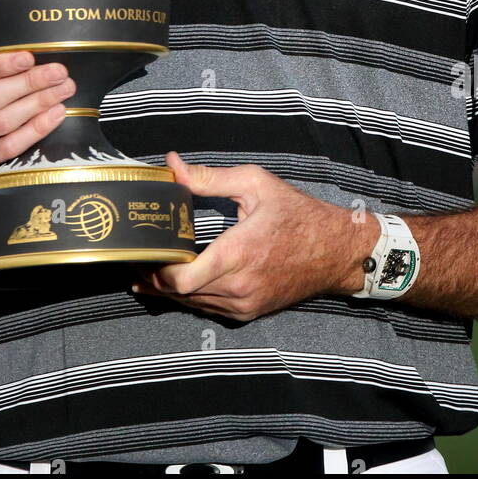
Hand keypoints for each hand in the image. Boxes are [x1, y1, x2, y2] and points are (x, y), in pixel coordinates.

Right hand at [0, 51, 76, 208]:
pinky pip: (7, 147)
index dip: (0, 65)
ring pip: (1, 123)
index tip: (29, 57)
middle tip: (59, 72)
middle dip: (29, 83)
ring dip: (37, 105)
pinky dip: (34, 131)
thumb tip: (21, 41)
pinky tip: (54, 115)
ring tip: (63, 90)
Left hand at [128, 153, 380, 320]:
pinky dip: (192, 298)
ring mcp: (245, 303)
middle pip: (181, 295)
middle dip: (157, 278)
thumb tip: (173, 166)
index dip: (158, 270)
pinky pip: (210, 309)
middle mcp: (239, 286)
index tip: (148, 252)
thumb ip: (208, 178)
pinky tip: (180, 284)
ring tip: (152, 272)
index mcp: (238, 254)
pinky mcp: (250, 311)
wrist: (336, 251)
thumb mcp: (255, 184)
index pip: (182, 279)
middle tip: (141, 260)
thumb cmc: (299, 216)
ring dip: (170, 291)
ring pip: (193, 306)